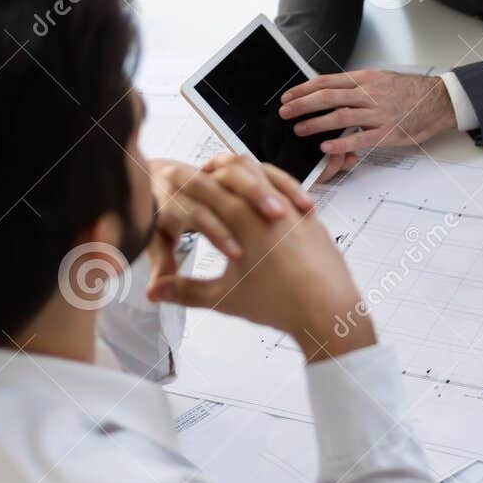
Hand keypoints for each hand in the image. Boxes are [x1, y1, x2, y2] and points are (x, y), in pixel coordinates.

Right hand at [145, 155, 370, 359]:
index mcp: (240, 217)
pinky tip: (271, 200)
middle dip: (218, 170)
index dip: (192, 180)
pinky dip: (277, 186)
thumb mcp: (225, 298)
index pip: (208, 184)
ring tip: (236, 179)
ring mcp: (293, 207)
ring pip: (267, 174)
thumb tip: (152, 293)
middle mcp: (267, 204)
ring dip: (248, 174)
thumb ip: (186, 291)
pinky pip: (291, 190)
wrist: (330, 312)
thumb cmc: (276, 304)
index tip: (182, 179)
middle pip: (237, 171)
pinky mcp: (312, 218)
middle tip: (206, 170)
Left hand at [280, 70, 455, 175]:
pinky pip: (360, 138)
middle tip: (285, 112)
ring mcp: (379, 113)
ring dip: (316, 123)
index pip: (327, 81)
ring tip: (300, 129)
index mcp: (365, 79)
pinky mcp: (388, 132)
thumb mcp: (380, 80)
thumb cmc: (409, 92)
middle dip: (302, 104)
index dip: (304, 89)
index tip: (288, 96)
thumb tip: (331, 90)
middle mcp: (369, 94)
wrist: (438, 101)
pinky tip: (326, 147)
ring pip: (341, 116)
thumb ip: (357, 86)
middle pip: (328, 97)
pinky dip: (341, 143)